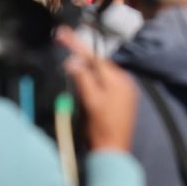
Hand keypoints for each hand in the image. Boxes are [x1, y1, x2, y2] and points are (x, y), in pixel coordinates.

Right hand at [59, 36, 137, 152]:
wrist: (112, 152)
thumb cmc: (100, 128)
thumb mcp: (90, 100)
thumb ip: (83, 78)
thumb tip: (72, 60)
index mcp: (118, 80)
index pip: (94, 57)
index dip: (76, 44)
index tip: (62, 33)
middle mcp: (124, 82)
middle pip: (97, 63)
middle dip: (80, 57)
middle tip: (62, 47)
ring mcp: (124, 91)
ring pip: (100, 72)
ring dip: (85, 68)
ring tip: (69, 63)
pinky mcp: (121, 99)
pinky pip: (104, 82)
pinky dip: (92, 79)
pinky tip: (82, 80)